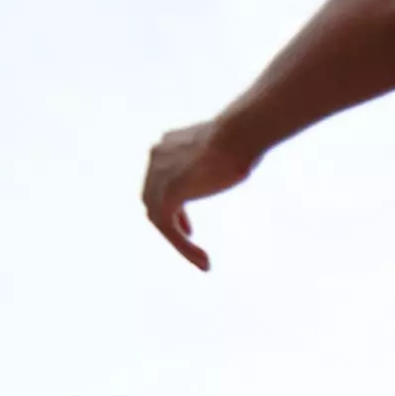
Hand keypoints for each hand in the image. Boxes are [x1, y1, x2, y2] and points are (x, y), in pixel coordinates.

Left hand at [141, 120, 257, 270]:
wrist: (238, 135)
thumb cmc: (242, 138)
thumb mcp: (222, 149)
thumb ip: (215, 158)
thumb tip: (235, 161)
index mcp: (166, 146)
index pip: (158, 180)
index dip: (170, 204)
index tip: (188, 224)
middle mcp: (157, 158)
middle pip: (152, 199)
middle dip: (168, 220)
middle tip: (189, 236)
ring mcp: (158, 176)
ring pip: (158, 217)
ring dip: (178, 241)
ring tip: (203, 260)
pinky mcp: (167, 195)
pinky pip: (168, 228)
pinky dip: (183, 247)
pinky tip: (203, 260)